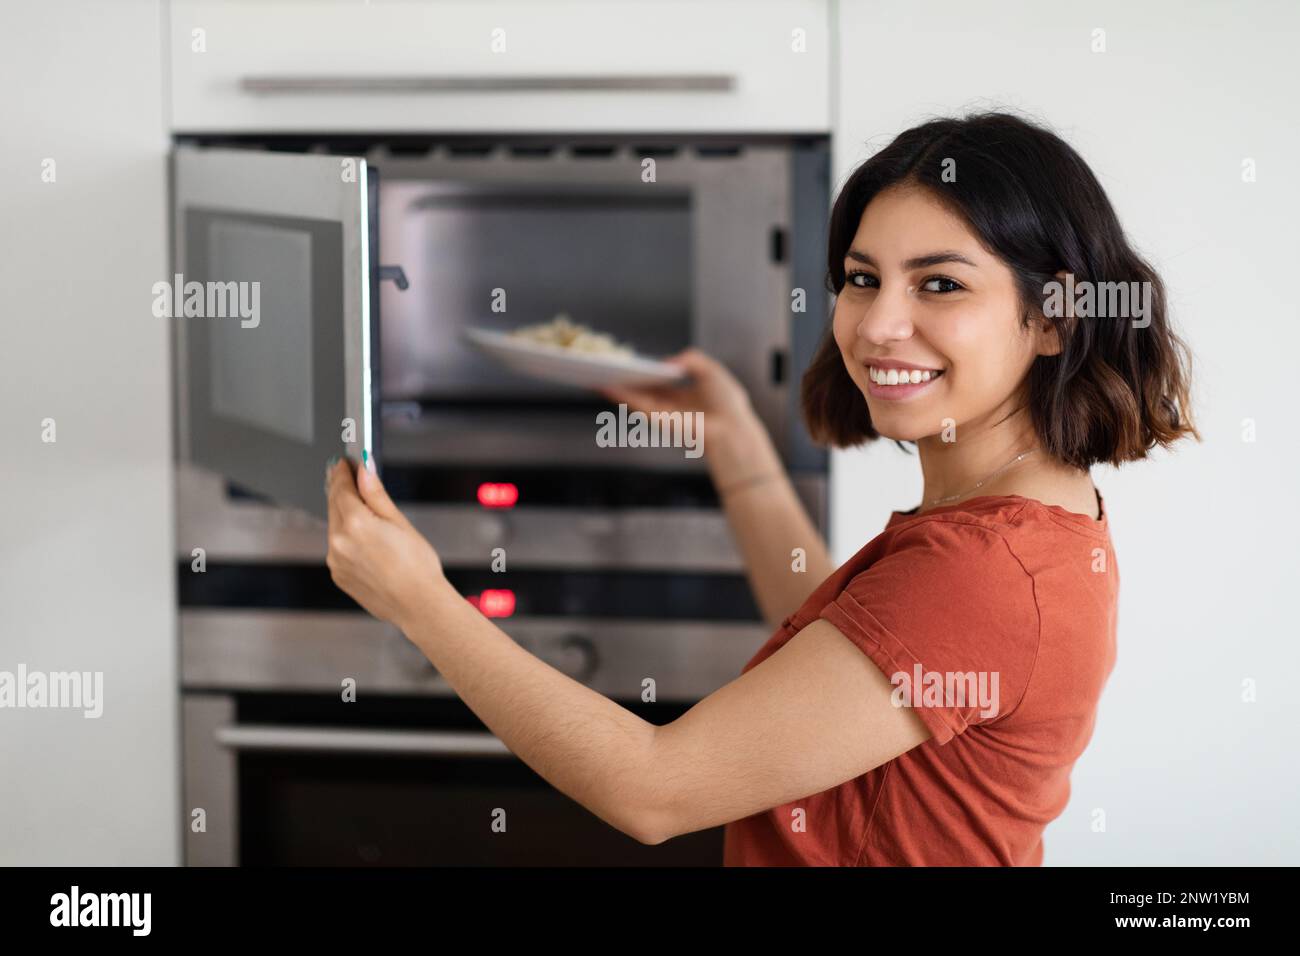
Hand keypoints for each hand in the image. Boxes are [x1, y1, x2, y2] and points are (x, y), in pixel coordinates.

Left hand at [325, 457, 444, 630]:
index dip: (342, 473)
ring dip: (344, 515)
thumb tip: (364, 471)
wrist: (418, 605)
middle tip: (348, 477)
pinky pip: (338, 548)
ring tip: (362, 510)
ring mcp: (336, 561)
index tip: (343, 463)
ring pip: (335, 528)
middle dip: (340, 491)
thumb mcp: (399, 522)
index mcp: (355, 524)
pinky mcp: (338, 575)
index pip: (341, 489)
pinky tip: (365, 540)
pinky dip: (346, 538)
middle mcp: (339, 542)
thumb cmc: (417, 567)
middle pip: (334, 506)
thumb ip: (376, 495)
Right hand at [596, 347, 756, 448]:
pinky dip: (618, 395)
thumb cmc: (727, 403)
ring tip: (592, 373)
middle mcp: (668, 403)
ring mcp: (661, 412)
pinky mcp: (657, 418)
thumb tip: (666, 361)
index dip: (638, 371)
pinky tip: (604, 385)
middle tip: (599, 366)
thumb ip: (690, 358)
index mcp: (681, 393)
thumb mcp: (711, 370)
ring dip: (612, 385)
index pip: (654, 380)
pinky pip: (634, 403)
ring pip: (631, 396)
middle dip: (620, 377)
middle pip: (638, 388)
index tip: (621, 362)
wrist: (732, 428)